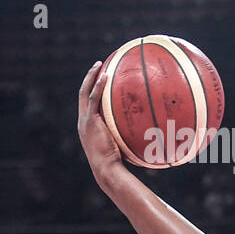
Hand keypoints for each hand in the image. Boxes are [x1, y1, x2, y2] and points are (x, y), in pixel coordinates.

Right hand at [77, 62, 123, 182]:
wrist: (107, 169)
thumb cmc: (118, 163)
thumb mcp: (123, 145)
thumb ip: (130, 134)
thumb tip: (152, 131)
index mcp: (89, 125)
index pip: (88, 102)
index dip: (92, 88)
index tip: (100, 77)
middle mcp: (83, 120)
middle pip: (83, 93)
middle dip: (89, 77)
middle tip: (98, 64)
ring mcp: (85, 120)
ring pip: (85, 92)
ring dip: (92, 77)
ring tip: (99, 64)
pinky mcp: (90, 121)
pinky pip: (94, 99)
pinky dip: (98, 87)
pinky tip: (106, 76)